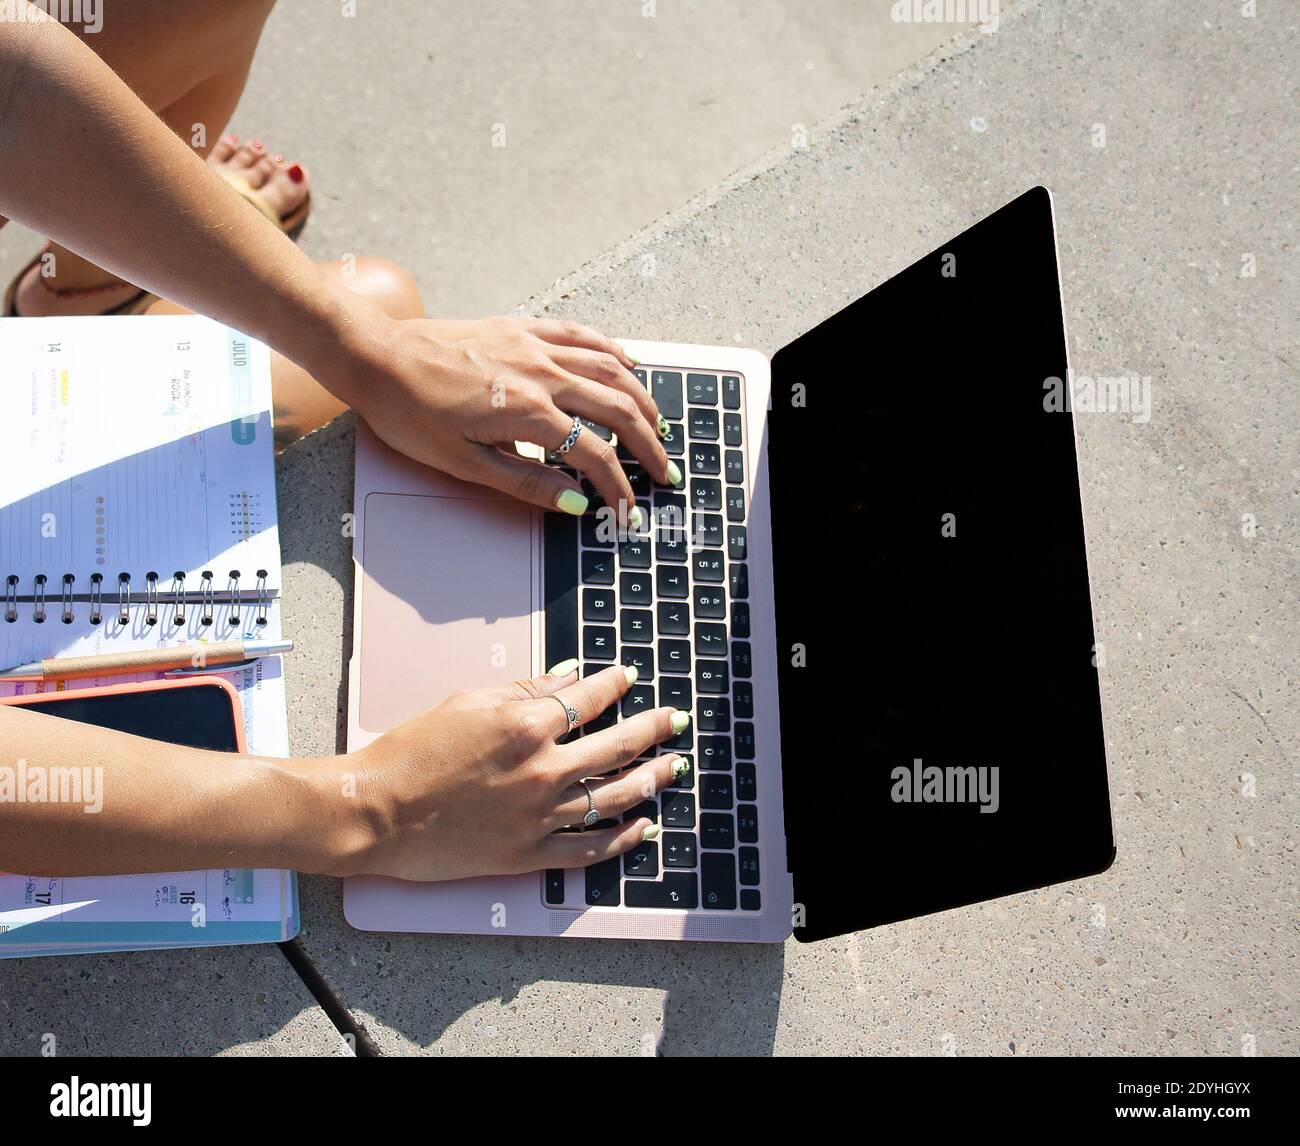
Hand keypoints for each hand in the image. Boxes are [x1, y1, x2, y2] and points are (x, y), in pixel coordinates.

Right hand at [320, 663, 690, 881]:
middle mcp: (542, 769)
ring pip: (615, 796)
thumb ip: (525, 689)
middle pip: (618, 745)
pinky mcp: (528, 854)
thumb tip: (570, 677)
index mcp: (526, 724)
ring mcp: (539, 815)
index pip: (589, 698)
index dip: (615, 684)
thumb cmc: (413, 751)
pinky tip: (643, 825)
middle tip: (675, 720)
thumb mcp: (468, 702)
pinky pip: (590, 849)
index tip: (628, 677)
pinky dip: (622, 838)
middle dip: (653, 728)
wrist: (377, 811)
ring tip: (672, 767)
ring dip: (651, 779)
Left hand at [325, 303, 680, 517]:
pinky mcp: (523, 328)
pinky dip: (614, 350)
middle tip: (665, 472)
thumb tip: (573, 501)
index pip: (594, 456)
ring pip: (611, 369)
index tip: (627, 513)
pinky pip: (583, 335)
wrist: (376, 357)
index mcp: (528, 413)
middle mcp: (542, 374)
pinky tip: (631, 363)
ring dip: (642, 400)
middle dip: (648, 445)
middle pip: (618, 409)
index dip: (618, 489)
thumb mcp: (462, 463)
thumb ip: (524, 482)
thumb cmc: (410, 414)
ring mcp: (535, 346)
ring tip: (658, 427)